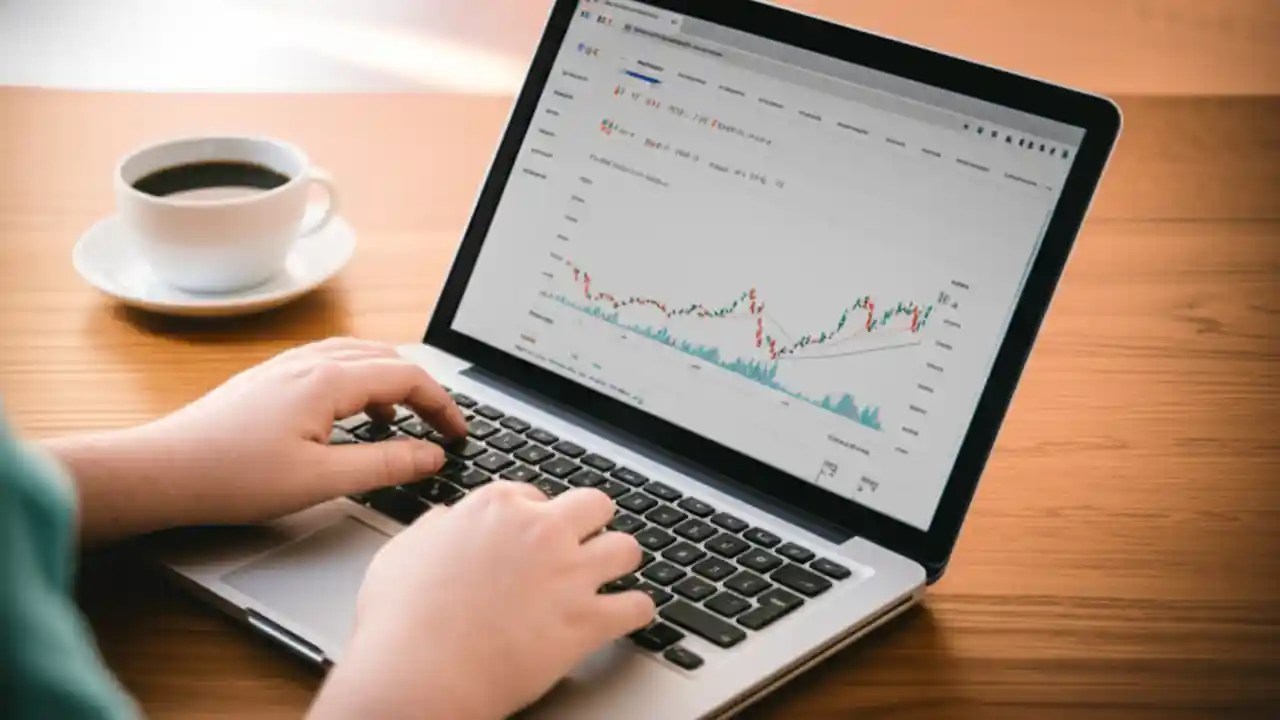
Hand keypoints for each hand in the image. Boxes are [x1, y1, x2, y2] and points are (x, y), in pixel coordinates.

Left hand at [45, 337, 467, 542]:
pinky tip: (351, 415)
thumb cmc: (231, 476)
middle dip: (422, 389)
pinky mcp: (269, 380)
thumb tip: (430, 456)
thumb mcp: (321, 481)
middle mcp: (310, 363)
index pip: (409, 376)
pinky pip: (331, 365)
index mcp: (328, 380)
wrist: (163, 470)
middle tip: (438, 426)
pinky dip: (359, 383)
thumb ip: (385, 465)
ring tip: (400, 421)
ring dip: (390, 382)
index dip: (443, 405)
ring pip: (358, 357)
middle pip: (387, 357)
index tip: (458, 434)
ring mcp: (286, 367)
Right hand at [310, 481, 654, 719]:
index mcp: (496, 507)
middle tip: (581, 545)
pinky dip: (636, 612)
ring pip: (627, 548)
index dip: (535, 517)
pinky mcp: (586, 621)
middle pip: (594, 505)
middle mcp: (539, 530)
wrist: (418, 675)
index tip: (533, 535)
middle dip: (590, 524)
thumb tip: (446, 522)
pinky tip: (627, 616)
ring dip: (620, 563)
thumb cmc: (401, 621)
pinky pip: (638, 607)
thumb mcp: (402, 552)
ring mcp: (568, 574)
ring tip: (611, 576)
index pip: (534, 494)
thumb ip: (433, 529)